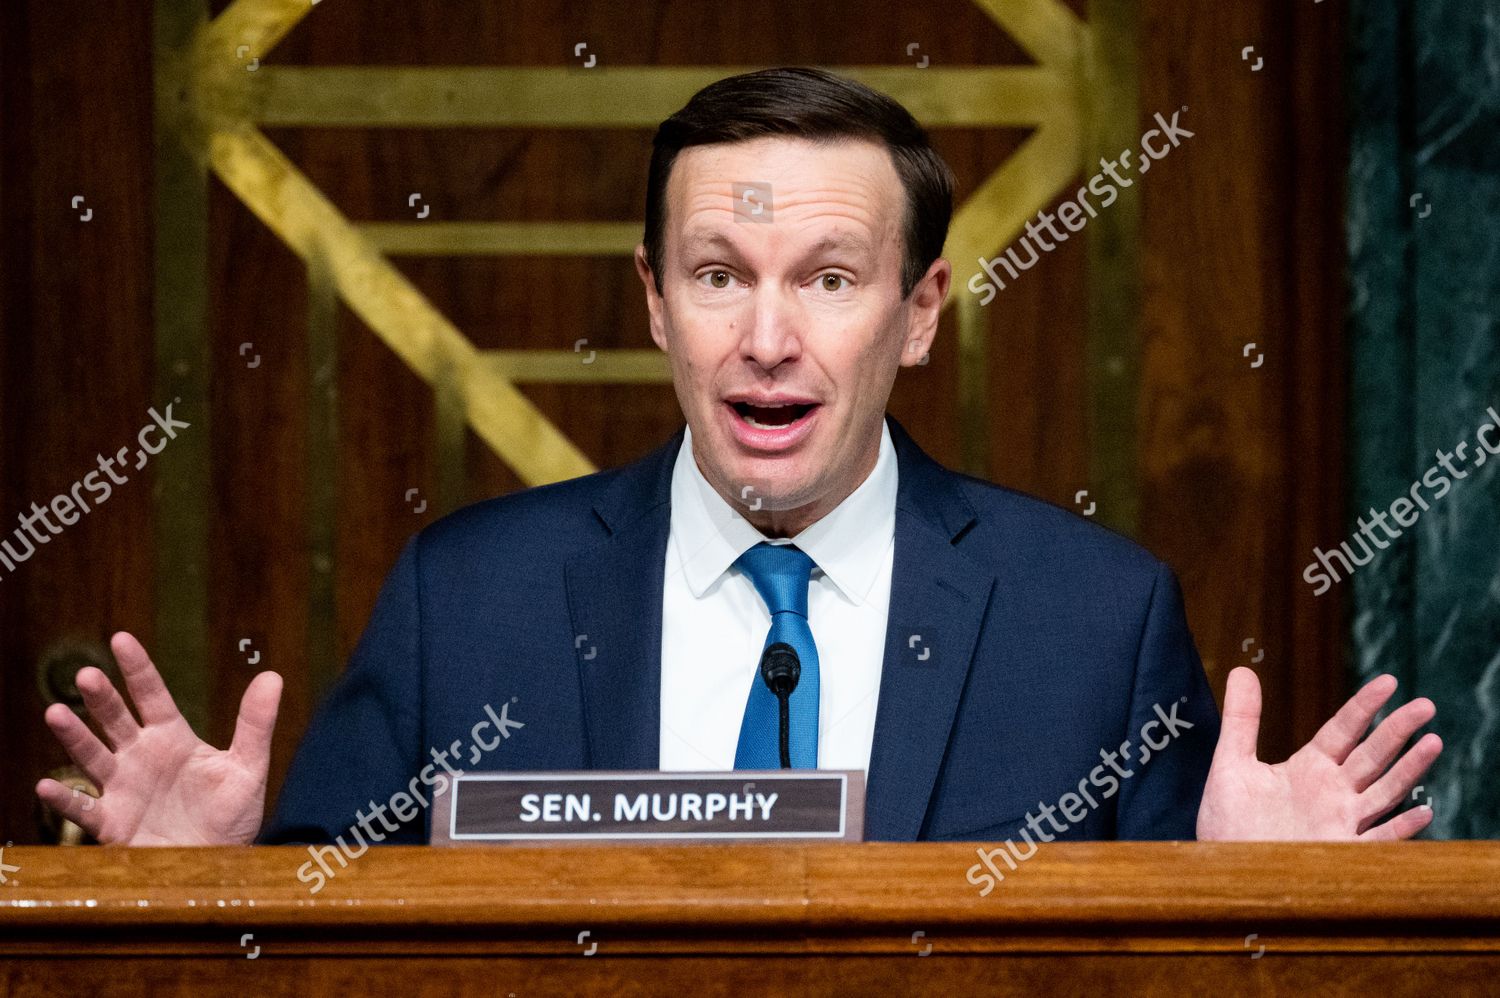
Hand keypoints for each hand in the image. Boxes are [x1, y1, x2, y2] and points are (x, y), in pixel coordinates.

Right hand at [34, 631, 282, 845]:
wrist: (218, 865)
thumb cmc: (231, 816)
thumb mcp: (248, 767)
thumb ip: (256, 724)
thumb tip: (272, 676)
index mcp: (172, 739)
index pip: (152, 696)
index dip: (138, 669)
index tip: (121, 639)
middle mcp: (141, 758)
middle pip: (116, 720)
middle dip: (102, 698)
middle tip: (87, 674)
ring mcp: (123, 789)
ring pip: (93, 757)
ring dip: (75, 736)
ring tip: (56, 713)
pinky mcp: (112, 824)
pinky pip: (85, 810)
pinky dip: (66, 799)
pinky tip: (47, 785)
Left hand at [1197, 667, 1440, 839]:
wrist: (1223, 869)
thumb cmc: (1227, 820)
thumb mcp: (1230, 762)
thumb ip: (1241, 719)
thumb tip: (1242, 669)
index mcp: (1309, 767)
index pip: (1343, 730)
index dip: (1365, 706)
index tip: (1388, 682)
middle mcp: (1331, 791)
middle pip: (1372, 755)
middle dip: (1397, 730)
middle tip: (1425, 704)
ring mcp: (1340, 821)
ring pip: (1384, 790)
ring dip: (1409, 769)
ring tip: (1434, 742)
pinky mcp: (1340, 851)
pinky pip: (1378, 839)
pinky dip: (1400, 827)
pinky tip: (1423, 812)